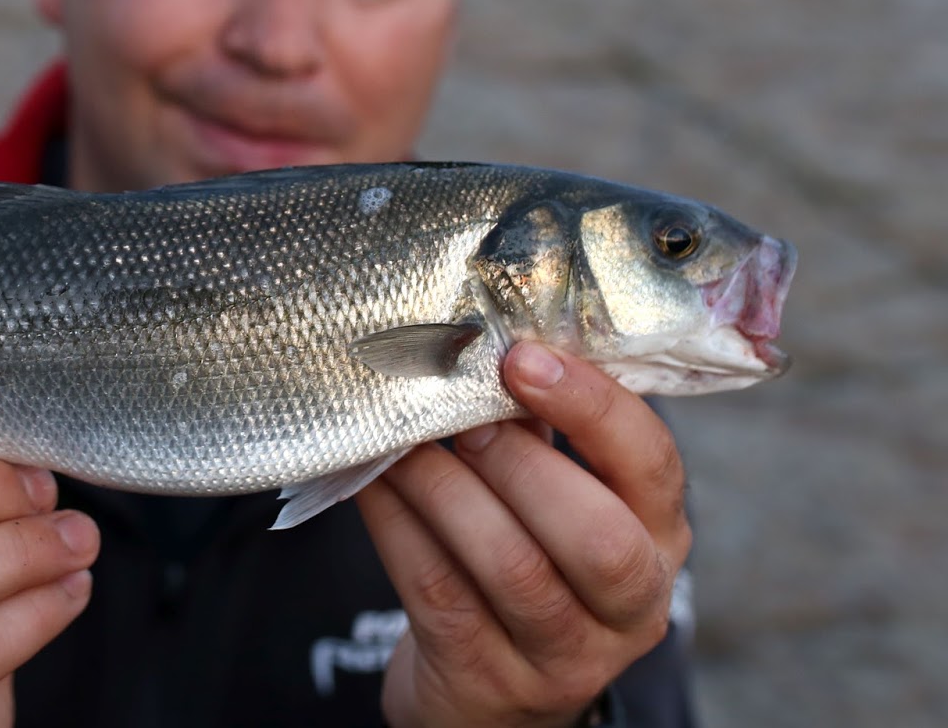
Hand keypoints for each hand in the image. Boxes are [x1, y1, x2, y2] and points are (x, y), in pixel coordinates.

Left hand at [357, 342, 690, 727]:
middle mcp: (631, 608)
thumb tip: (471, 339)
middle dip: (519, 462)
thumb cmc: (522, 555)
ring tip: (400, 441)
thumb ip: (530, 429)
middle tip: (461, 418)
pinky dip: (397, 524)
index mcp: (658, 538)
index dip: (591, 406)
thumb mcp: (552, 498)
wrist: (486, 690)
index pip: (653, 466)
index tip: (519, 356)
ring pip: (512, 568)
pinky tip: (372, 481)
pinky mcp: (488, 683)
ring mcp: (563, 658)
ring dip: (444, 488)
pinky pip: (438, 592)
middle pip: (597, 538)